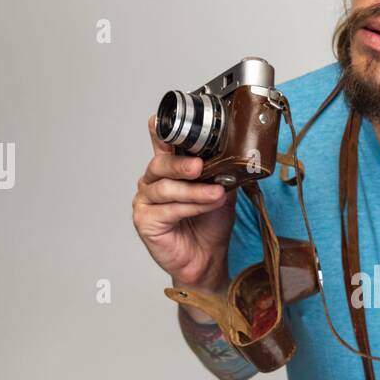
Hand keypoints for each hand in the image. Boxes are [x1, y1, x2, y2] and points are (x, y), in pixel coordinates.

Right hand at [132, 116, 237, 287]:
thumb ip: (220, 172)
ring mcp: (145, 201)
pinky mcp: (145, 221)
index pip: (162, 145)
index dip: (160, 132)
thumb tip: (235, 154)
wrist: (208, 258)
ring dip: (194, 191)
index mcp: (168, 170)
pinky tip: (205, 208)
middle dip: (181, 164)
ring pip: (166, 189)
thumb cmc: (210, 225)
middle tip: (199, 166)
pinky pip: (167, 210)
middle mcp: (152, 182)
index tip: (158, 121)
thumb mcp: (221, 191)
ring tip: (215, 194)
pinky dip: (189, 207)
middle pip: (160, 164)